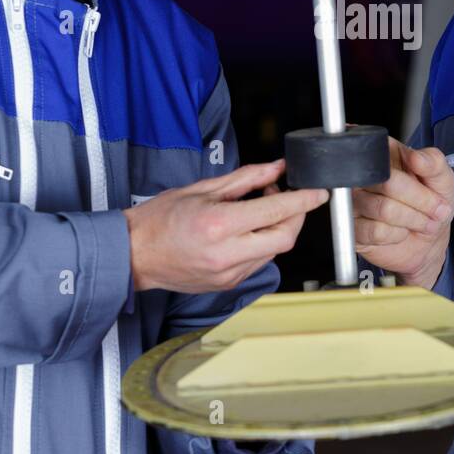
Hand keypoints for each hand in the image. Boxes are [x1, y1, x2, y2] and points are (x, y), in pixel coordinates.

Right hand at [125, 159, 326, 293]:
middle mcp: (226, 254)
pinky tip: (249, 230)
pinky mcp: (227, 284)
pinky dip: (263, 244)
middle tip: (288, 197)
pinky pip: (259, 262)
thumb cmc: (159, 219)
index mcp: (218, 225)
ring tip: (261, 211)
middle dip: (296, 216)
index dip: (303, 200)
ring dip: (278, 230)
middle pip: (285, 238)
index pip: (276, 212)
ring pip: (274, 252)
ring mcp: (228, 273)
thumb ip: (245, 178)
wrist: (133, 255)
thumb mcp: (202, 188)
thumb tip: (276, 169)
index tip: (319, 192)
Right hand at [352, 137, 452, 288]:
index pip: (390, 159)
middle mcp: (362, 175)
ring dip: (412, 220)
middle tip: (436, 212)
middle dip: (420, 202)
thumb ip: (434, 162)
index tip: (433, 190)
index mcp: (383, 155)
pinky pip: (375, 231)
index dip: (414, 179)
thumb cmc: (430, 204)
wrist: (426, 240)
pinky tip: (400, 232)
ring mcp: (353, 202)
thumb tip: (416, 157)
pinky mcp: (353, 228)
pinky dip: (397, 235)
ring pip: (383, 208)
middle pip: (387, 183)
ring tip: (422, 223)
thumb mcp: (441, 179)